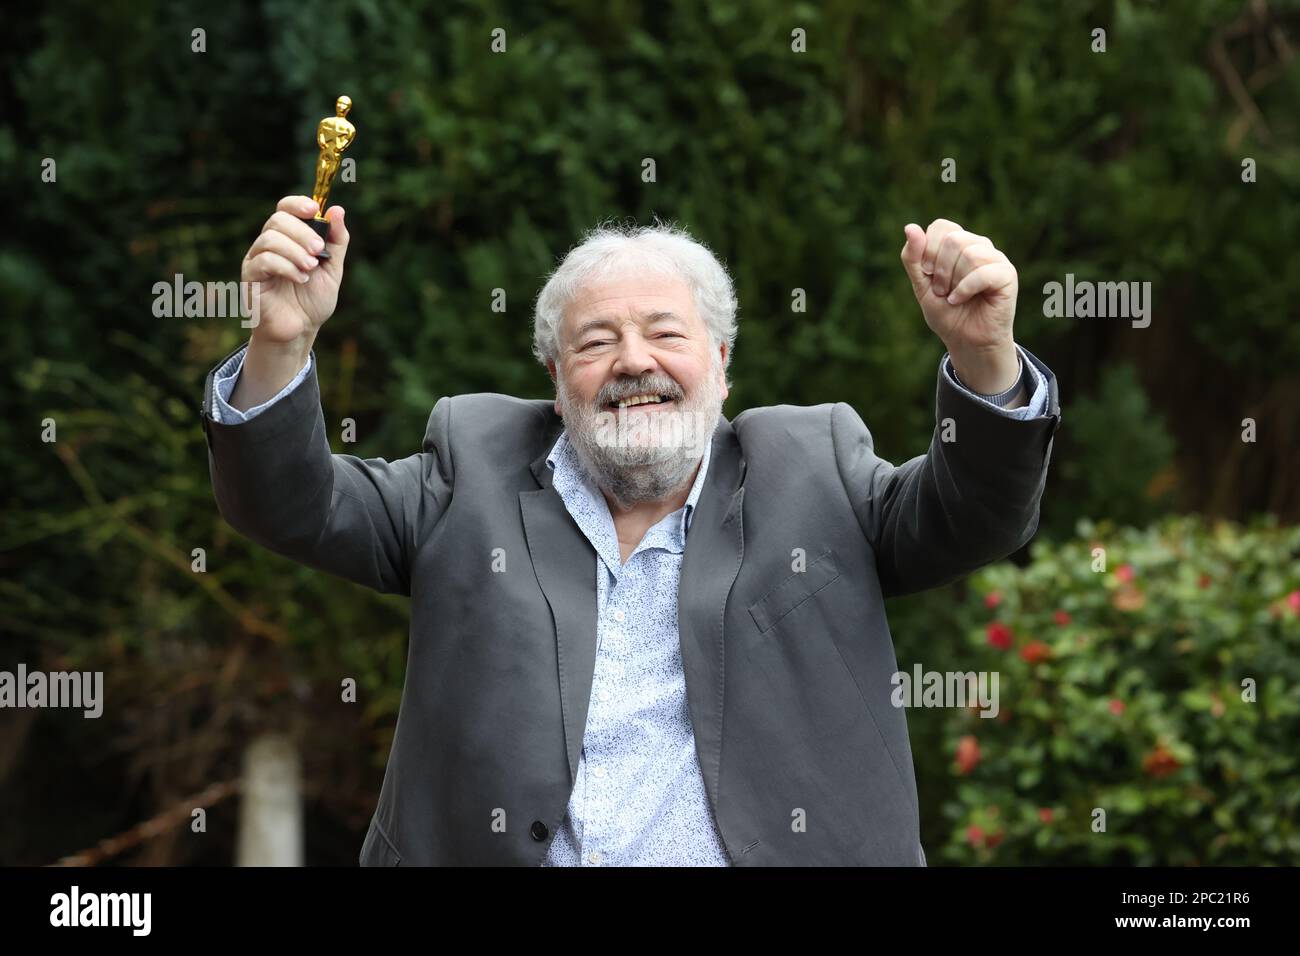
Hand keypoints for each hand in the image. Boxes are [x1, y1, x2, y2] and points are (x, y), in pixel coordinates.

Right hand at [240, 195, 349, 346]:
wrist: (299, 331)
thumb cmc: (312, 300)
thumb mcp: (332, 269)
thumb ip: (336, 241)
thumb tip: (337, 210)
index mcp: (287, 239)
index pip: (284, 209)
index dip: (297, 204)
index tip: (314, 209)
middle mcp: (268, 245)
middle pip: (278, 220)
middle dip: (302, 233)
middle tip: (318, 251)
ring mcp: (256, 260)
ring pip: (270, 239)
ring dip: (296, 251)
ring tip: (310, 268)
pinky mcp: (250, 278)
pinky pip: (264, 261)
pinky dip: (286, 266)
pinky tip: (300, 279)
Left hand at [899, 219, 1019, 392]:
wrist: (966, 341)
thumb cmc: (947, 312)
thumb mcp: (921, 285)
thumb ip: (913, 258)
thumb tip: (910, 227)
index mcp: (959, 243)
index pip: (941, 227)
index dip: (928, 250)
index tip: (927, 274)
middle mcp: (979, 246)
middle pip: (954, 239)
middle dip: (940, 269)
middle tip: (941, 290)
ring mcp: (995, 259)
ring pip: (969, 253)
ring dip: (953, 281)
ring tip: (953, 297)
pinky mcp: (1007, 275)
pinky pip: (983, 272)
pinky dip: (965, 289)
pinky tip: (960, 300)